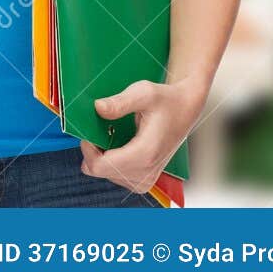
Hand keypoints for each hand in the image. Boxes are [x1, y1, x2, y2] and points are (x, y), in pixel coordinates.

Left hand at [79, 77, 202, 193]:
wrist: (185, 109)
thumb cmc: (166, 100)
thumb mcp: (143, 92)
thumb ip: (119, 102)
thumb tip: (97, 108)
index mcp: (145, 153)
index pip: (101, 166)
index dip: (87, 149)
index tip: (87, 131)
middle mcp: (147, 172)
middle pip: (101, 171)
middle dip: (92, 151)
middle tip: (98, 129)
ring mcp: (147, 179)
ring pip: (106, 175)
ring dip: (101, 155)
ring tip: (110, 134)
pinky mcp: (145, 179)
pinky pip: (116, 176)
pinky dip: (110, 161)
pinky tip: (114, 144)